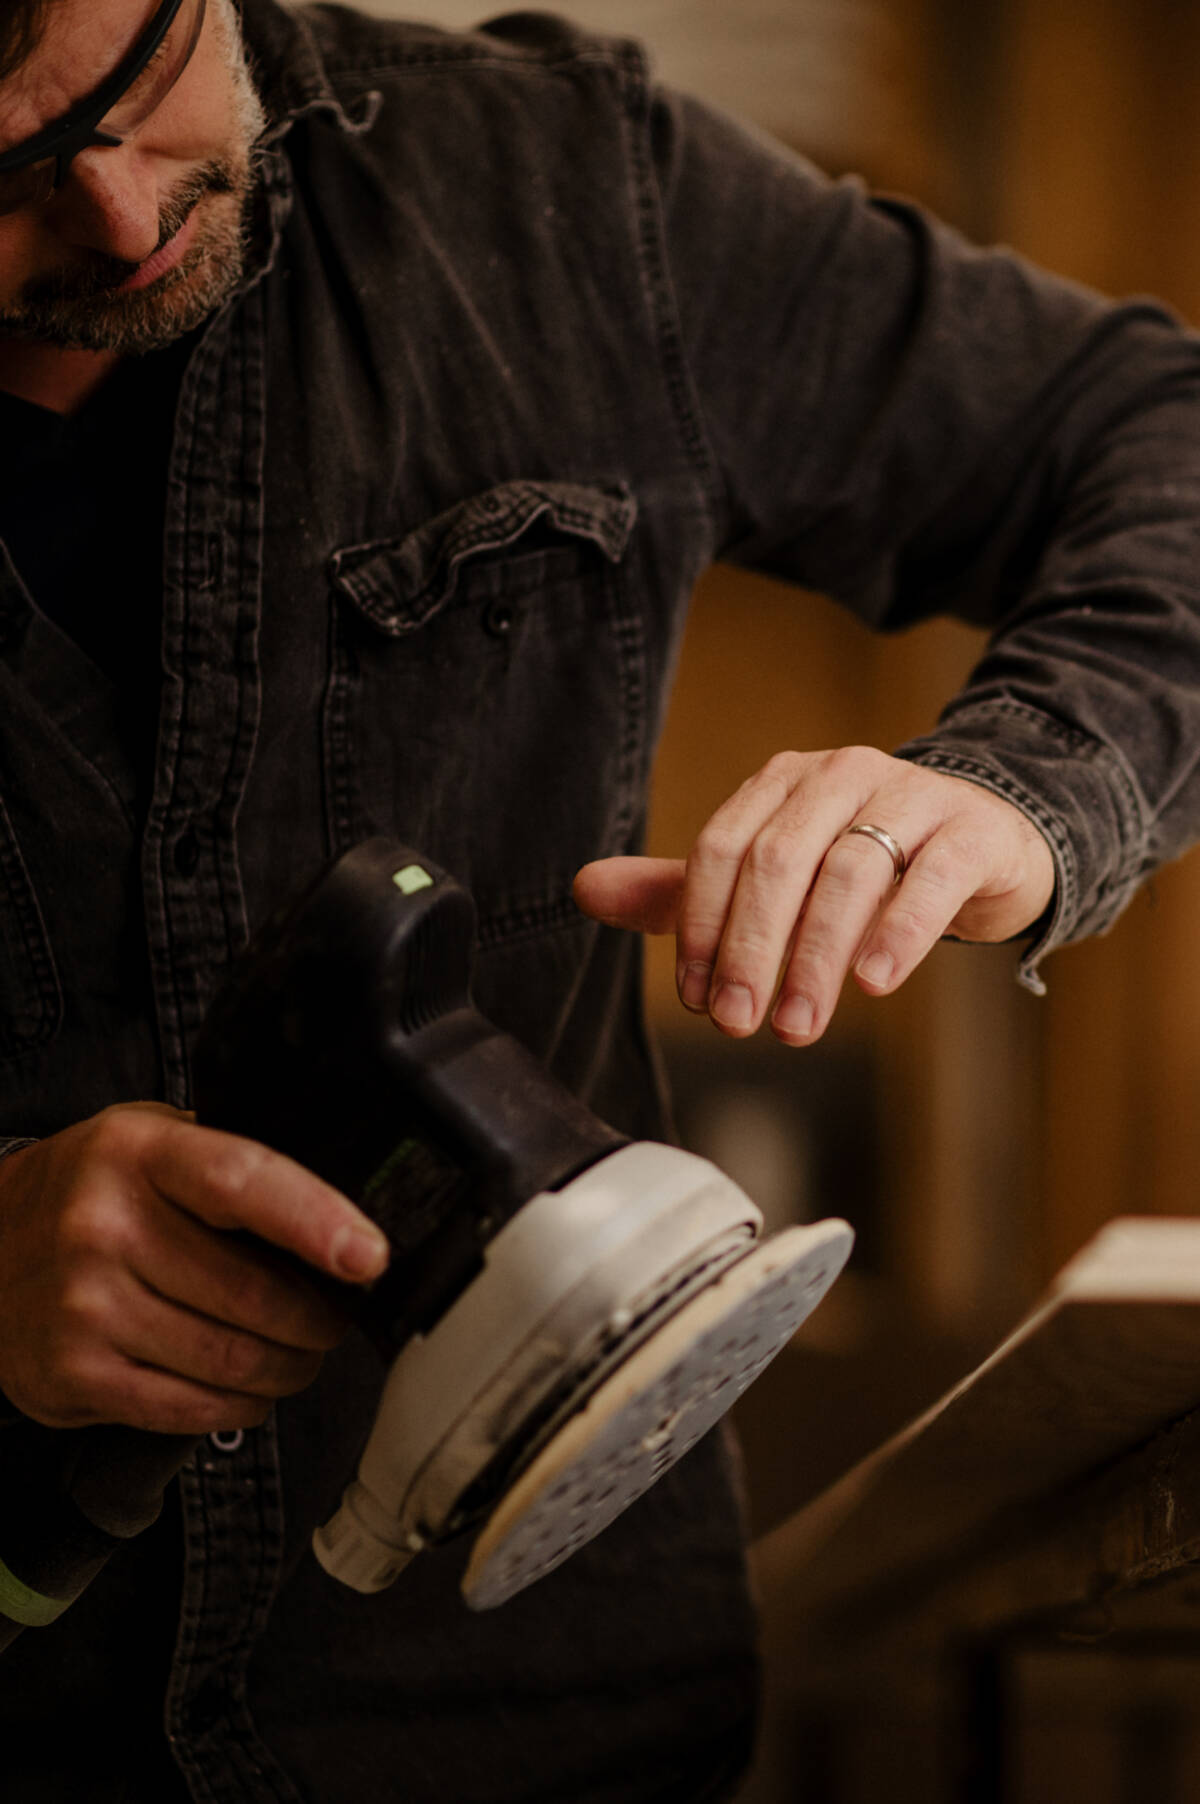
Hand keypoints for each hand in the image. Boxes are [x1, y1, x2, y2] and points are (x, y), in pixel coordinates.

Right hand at [0, 1104, 389, 1433]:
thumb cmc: (88, 1193)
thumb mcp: (150, 1141)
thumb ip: (232, 1163)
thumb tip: (342, 1205)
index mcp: (137, 1154)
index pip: (242, 1183)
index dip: (317, 1221)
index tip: (368, 1256)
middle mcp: (104, 1227)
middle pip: (253, 1294)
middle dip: (320, 1318)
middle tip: (336, 1317)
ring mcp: (85, 1306)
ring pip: (233, 1360)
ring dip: (290, 1369)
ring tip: (300, 1355)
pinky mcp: (75, 1375)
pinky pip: (189, 1408)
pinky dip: (240, 1407)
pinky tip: (249, 1389)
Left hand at [574, 747, 1055, 1045]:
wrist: (986, 843)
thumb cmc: (869, 866)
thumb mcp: (773, 877)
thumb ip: (687, 890)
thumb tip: (585, 889)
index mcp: (782, 783)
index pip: (723, 849)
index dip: (702, 926)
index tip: (697, 998)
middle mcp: (842, 776)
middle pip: (779, 859)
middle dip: (751, 948)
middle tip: (740, 1021)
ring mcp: (912, 796)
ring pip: (851, 870)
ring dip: (816, 956)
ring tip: (800, 1022)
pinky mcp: (971, 830)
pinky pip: (932, 876)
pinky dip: (899, 930)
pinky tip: (874, 980)